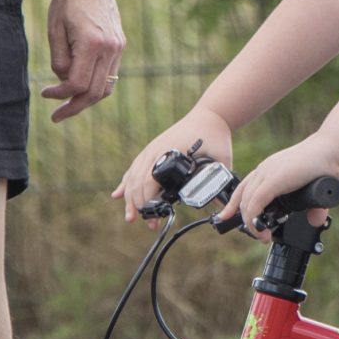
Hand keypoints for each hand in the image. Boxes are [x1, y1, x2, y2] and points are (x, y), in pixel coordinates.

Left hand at [42, 0, 125, 121]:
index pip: (76, 84)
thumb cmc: (66, 0)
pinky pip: (110, 75)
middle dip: (74, 107)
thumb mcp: (54, 29)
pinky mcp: (120, 44)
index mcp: (91, 43)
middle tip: (57, 116)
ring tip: (68, 105)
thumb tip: (65, 82)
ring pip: (105, 87)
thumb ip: (59, 59)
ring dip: (86, 100)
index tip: (45, 94)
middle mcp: (110, 48)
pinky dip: (95, 85)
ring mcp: (118, 47)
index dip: (59, 95)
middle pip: (94, 92)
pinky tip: (80, 86)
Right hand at [114, 108, 235, 221]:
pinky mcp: (152, 151)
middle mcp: (155, 151)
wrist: (209, 115)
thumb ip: (219, 178)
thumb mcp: (221, 157)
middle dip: (138, 205)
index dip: (147, 200)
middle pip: (137, 181)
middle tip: (145, 223)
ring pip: (132, 176)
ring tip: (131, 217)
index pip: (149, 179)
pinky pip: (134, 169)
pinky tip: (117, 195)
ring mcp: (151, 150)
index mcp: (168, 151)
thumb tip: (219, 203)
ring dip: (129, 198)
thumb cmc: (214, 135)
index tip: (152, 216)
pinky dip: (126, 183)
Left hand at [223, 134, 338, 241]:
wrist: (333, 150)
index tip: (226, 217)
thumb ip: (312, 205)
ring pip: (246, 203)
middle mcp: (264, 170)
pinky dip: (254, 219)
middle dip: (245, 220)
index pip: (243, 188)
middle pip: (241, 198)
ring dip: (251, 223)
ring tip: (262, 236)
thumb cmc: (325, 165)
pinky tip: (261, 230)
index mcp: (269, 169)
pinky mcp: (273, 180)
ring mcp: (267, 173)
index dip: (232, 205)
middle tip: (258, 234)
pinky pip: (255, 203)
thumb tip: (316, 221)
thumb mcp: (312, 189)